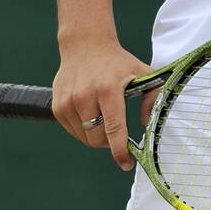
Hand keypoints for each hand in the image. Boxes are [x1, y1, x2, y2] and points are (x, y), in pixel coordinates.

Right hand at [52, 37, 157, 171]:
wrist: (85, 45)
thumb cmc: (118, 62)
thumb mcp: (143, 72)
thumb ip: (153, 97)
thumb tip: (146, 124)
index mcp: (108, 89)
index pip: (114, 128)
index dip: (120, 151)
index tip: (126, 164)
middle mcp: (85, 96)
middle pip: (98, 138)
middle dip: (110, 142)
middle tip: (117, 134)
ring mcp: (68, 101)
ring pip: (85, 137)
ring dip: (97, 137)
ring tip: (104, 120)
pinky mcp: (58, 106)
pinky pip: (73, 131)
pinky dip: (84, 131)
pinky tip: (90, 116)